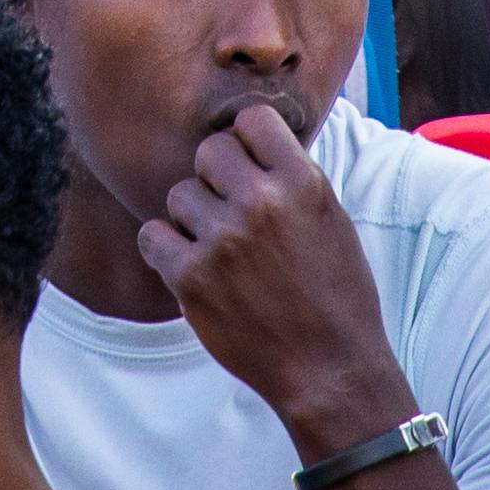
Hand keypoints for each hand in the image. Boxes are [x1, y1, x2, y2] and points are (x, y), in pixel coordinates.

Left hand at [142, 103, 416, 452]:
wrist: (329, 371)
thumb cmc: (337, 296)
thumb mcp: (331, 219)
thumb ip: (290, 176)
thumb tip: (250, 142)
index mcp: (302, 182)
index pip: (251, 119)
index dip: (247, 142)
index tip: (250, 167)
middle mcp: (260, 203)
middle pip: (208, 152)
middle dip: (216, 179)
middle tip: (232, 214)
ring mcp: (222, 240)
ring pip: (179, 195)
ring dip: (193, 220)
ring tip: (221, 252)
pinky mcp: (190, 278)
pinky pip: (153, 235)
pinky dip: (166, 250)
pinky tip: (190, 267)